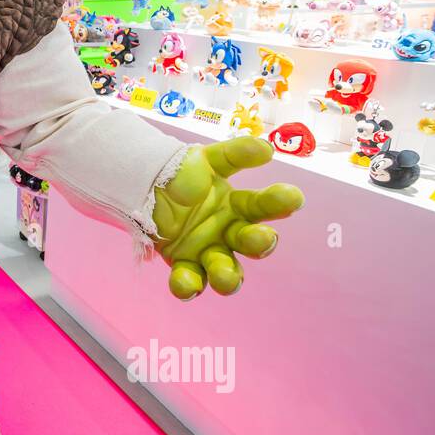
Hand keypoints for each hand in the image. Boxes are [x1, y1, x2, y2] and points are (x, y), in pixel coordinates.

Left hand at [152, 137, 303, 300]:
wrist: (141, 185)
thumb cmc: (180, 173)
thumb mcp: (207, 159)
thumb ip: (235, 154)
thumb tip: (268, 149)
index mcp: (238, 206)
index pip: (262, 205)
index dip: (278, 202)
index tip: (294, 197)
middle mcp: (227, 232)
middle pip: (250, 242)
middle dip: (259, 242)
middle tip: (263, 238)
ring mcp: (206, 251)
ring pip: (225, 269)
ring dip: (228, 276)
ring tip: (227, 278)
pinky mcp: (183, 264)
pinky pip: (189, 280)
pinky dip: (188, 286)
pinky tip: (185, 286)